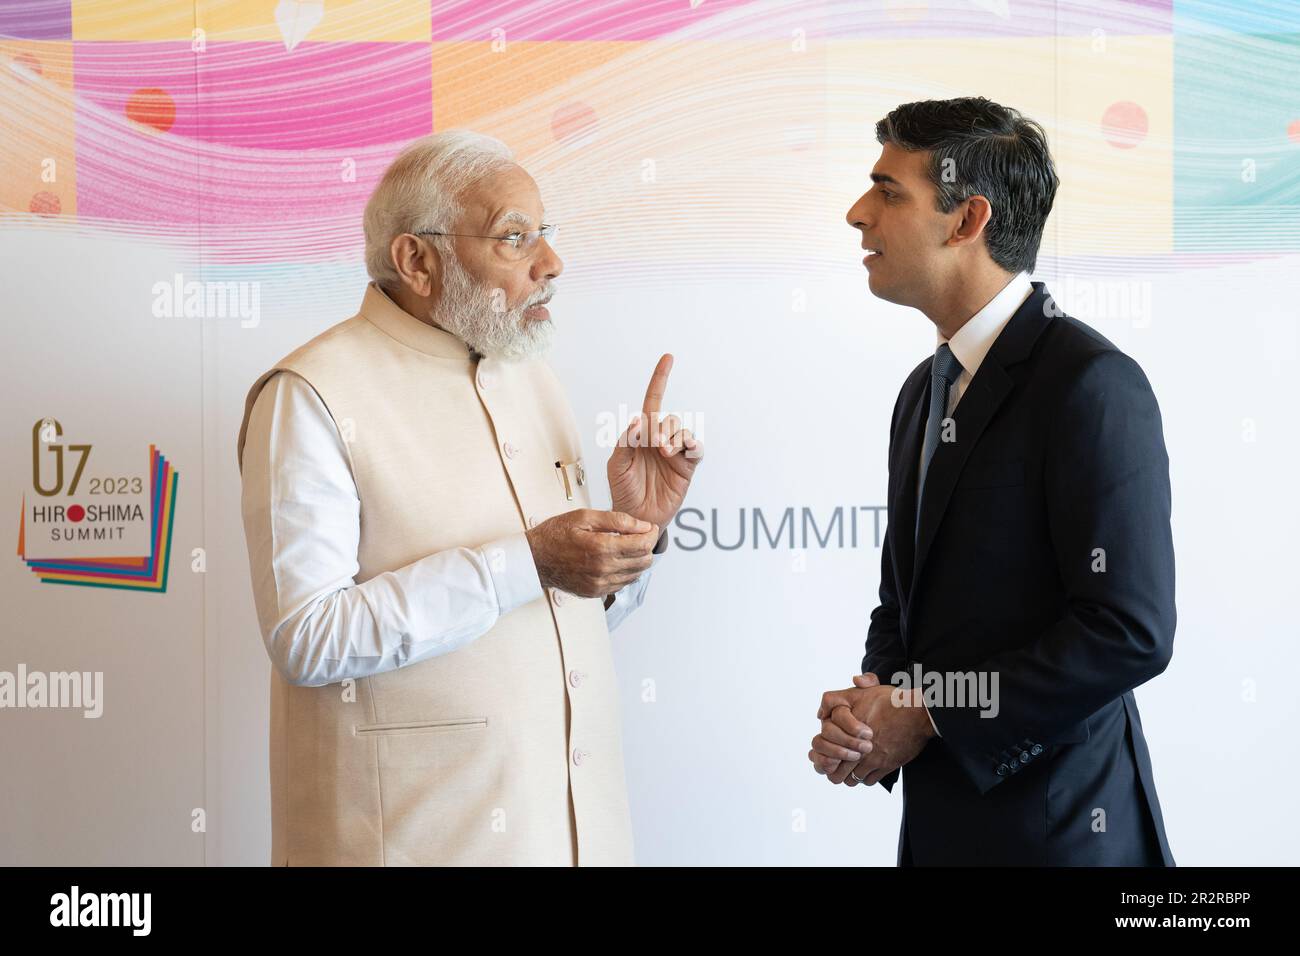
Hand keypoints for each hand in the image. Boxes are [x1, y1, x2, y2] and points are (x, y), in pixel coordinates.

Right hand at [526, 509, 659, 598]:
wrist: (534, 559)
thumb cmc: (555, 535)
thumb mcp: (585, 517)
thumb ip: (617, 520)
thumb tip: (642, 526)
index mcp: (601, 549)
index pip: (642, 545)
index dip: (651, 534)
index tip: (649, 527)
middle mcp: (602, 570)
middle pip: (643, 562)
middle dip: (646, 547)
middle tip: (639, 535)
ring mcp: (599, 585)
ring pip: (636, 575)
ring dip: (637, 560)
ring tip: (626, 546)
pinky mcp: (596, 593)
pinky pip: (622, 584)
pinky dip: (625, 571)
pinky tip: (615, 559)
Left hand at [607, 354, 703, 530]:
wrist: (636, 516)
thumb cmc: (623, 490)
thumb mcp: (616, 465)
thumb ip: (625, 443)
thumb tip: (637, 421)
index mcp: (642, 434)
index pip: (652, 401)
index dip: (660, 379)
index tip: (668, 358)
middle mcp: (660, 440)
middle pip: (669, 418)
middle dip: (662, 427)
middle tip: (655, 444)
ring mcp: (675, 453)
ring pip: (682, 430)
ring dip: (674, 436)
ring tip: (665, 451)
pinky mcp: (687, 467)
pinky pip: (696, 449)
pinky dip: (693, 444)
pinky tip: (684, 449)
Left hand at [810, 674, 934, 785]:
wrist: (917, 713)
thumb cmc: (890, 701)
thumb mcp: (861, 693)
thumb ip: (840, 697)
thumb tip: (822, 711)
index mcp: (844, 729)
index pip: (823, 750)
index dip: (824, 753)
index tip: (830, 752)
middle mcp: (854, 747)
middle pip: (834, 771)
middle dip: (835, 769)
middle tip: (839, 764)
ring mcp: (870, 758)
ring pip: (850, 780)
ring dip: (850, 775)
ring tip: (854, 767)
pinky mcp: (885, 766)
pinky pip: (868, 781)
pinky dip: (866, 777)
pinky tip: (869, 768)